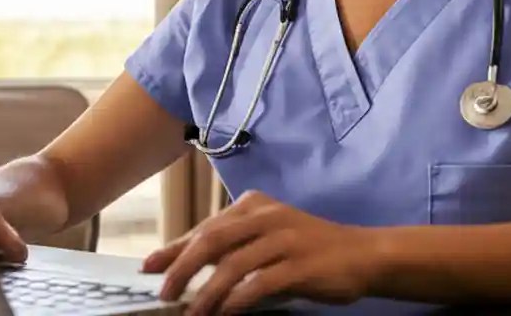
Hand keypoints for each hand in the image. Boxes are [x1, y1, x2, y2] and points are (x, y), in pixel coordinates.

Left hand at [141, 191, 375, 314]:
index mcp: (253, 206)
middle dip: (182, 268)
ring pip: (232, 264)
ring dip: (206, 293)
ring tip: (191, 313)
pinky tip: (224, 313)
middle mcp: (266, 216)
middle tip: (164, 293)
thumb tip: (188, 270)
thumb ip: (233, 248)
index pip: (205, 227)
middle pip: (211, 240)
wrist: (362, 254)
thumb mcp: (268, 238)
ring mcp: (284, 238)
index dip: (174, 248)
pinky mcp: (300, 264)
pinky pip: (259, 283)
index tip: (148, 267)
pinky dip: (237, 300)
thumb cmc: (308, 249)